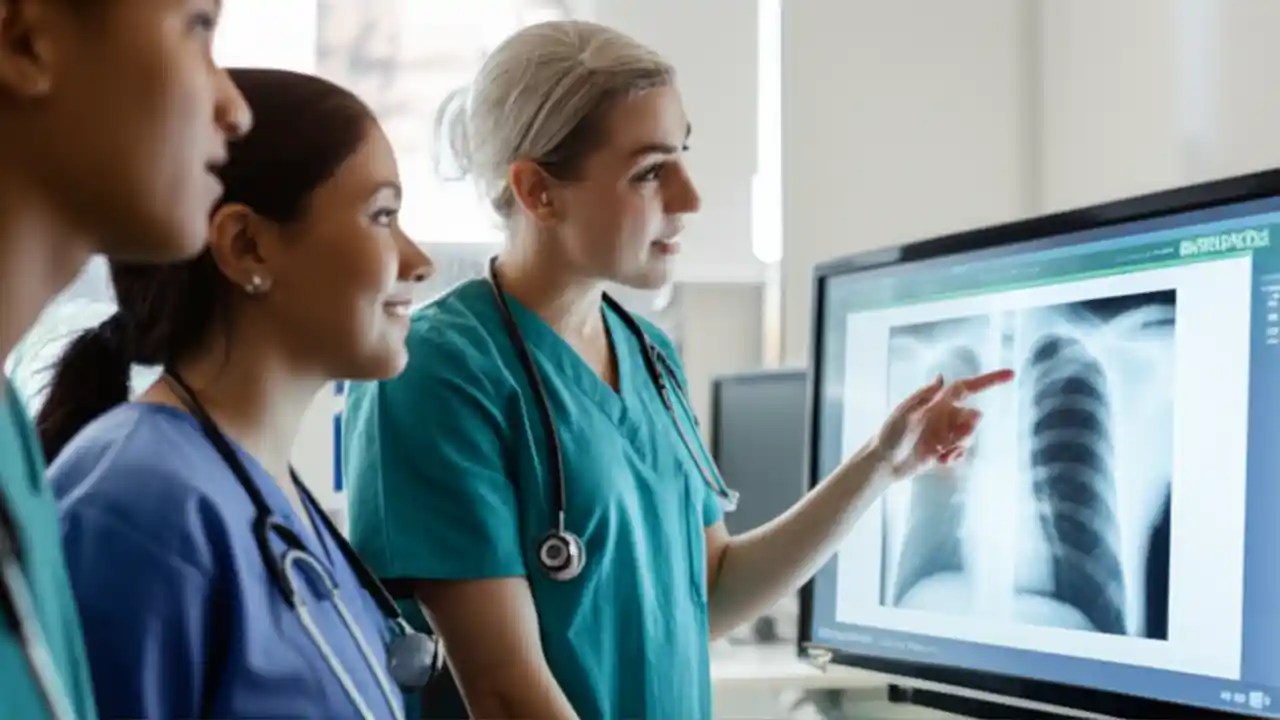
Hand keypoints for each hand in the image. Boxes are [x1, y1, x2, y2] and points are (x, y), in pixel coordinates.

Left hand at [872, 369, 1013, 479]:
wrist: (883, 462)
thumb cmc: (891, 434)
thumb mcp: (907, 413)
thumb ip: (926, 397)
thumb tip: (942, 377)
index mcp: (937, 402)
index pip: (967, 388)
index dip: (989, 381)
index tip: (1010, 375)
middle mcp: (944, 415)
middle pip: (973, 416)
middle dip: (968, 428)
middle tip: (950, 439)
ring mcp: (945, 433)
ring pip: (969, 435)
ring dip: (960, 444)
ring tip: (941, 452)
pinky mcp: (944, 449)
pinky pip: (962, 451)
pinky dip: (954, 457)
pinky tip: (939, 460)